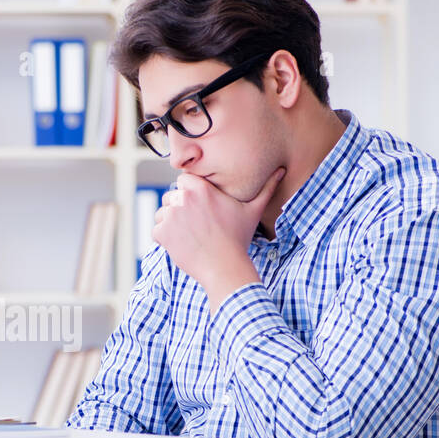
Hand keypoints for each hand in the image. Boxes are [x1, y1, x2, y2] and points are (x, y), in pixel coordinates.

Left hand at [152, 167, 285, 309]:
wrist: (224, 267)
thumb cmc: (238, 239)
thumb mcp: (253, 210)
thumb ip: (265, 187)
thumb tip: (282, 170)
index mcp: (200, 188)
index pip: (183, 180)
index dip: (190, 193)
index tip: (199, 207)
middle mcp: (183, 198)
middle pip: (171, 196)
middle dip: (180, 208)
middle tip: (196, 225)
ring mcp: (170, 215)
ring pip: (162, 213)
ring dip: (170, 222)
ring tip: (190, 235)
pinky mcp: (161, 232)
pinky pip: (156, 229)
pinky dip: (165, 238)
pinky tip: (183, 244)